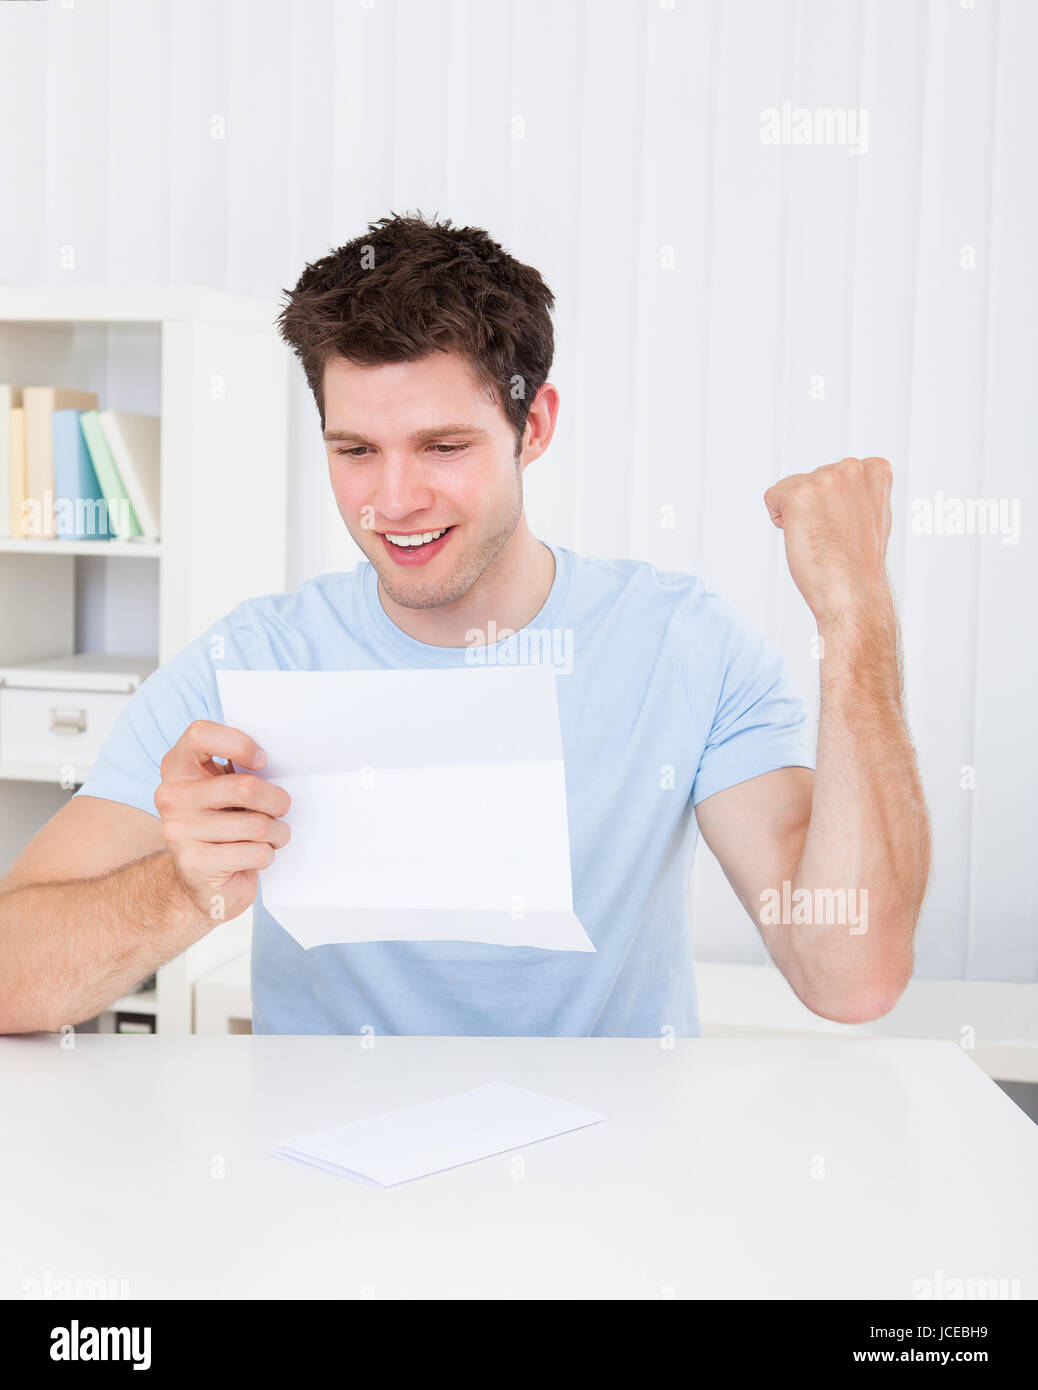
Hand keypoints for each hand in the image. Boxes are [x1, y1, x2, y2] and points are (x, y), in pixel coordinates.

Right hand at [153, 720, 290, 921]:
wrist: (199, 881)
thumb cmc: (223, 824)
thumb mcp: (225, 788)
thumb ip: (240, 768)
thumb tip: (279, 758)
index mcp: (177, 767)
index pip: (200, 734)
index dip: (239, 744)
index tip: (261, 761)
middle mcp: (171, 796)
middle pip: (244, 787)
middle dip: (276, 800)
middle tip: (280, 808)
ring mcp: (178, 831)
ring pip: (256, 824)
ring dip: (276, 832)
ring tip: (270, 836)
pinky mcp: (194, 863)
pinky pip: (255, 852)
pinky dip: (267, 855)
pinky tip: (253, 856)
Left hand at [764, 456, 892, 627]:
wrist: (852, 590)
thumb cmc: (858, 562)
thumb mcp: (873, 515)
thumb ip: (858, 492)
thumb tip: (843, 487)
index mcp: (874, 470)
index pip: (834, 473)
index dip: (832, 503)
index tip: (845, 526)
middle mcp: (851, 468)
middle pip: (810, 479)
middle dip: (814, 507)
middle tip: (832, 535)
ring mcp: (825, 479)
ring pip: (790, 488)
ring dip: (796, 514)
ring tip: (820, 537)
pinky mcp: (798, 494)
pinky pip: (772, 498)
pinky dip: (779, 520)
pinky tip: (802, 536)